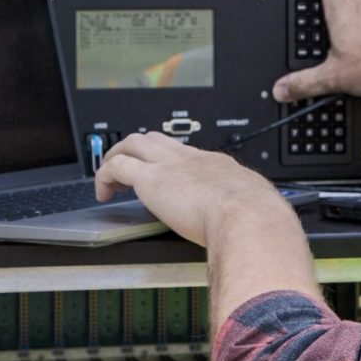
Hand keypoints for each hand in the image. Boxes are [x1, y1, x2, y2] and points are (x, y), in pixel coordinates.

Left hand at [95, 132, 288, 246]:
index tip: (167, 180)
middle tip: (130, 167)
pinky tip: (103, 191)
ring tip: (109, 175)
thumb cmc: (256, 219)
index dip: (172, 163)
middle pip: (157, 138)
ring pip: (133, 142)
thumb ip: (250, 210)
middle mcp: (191, 159)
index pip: (188, 154)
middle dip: (140, 149)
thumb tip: (257, 221)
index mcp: (218, 166)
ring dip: (117, 154)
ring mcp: (170, 166)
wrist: (248, 216)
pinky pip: (117, 166)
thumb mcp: (255, 207)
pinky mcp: (151, 179)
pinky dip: (104, 175)